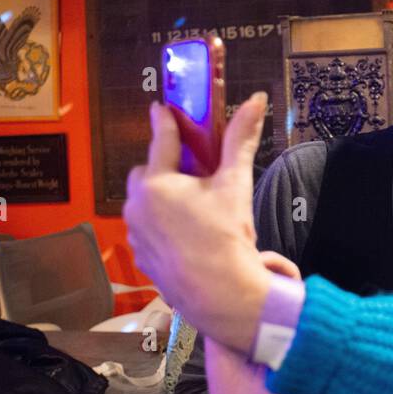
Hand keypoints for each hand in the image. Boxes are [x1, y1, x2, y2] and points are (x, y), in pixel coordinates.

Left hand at [124, 94, 274, 352]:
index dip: (164, 121)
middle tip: (194, 173)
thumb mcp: (235, 184)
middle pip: (148, 171)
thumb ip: (241, 139)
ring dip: (162, 197)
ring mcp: (136, 232)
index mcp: (157, 182)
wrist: (219, 293)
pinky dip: (161, 223)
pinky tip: (186, 232)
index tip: (161, 108)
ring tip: (193, 206)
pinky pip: (146, 227)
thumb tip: (256, 100)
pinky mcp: (140, 254)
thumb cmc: (226, 237)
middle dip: (167, 168)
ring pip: (145, 201)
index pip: (161, 140)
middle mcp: (137, 205)